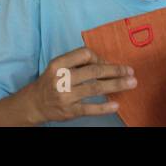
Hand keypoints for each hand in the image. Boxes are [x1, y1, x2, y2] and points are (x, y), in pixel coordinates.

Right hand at [20, 46, 135, 123]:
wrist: (34, 104)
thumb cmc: (50, 82)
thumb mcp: (58, 67)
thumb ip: (77, 63)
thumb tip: (105, 63)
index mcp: (59, 64)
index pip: (84, 54)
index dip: (100, 58)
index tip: (108, 64)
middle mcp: (61, 78)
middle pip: (94, 71)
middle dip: (115, 71)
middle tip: (130, 71)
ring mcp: (66, 95)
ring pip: (95, 88)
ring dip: (116, 85)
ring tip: (131, 83)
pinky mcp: (70, 111)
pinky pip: (90, 108)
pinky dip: (105, 107)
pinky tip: (116, 104)